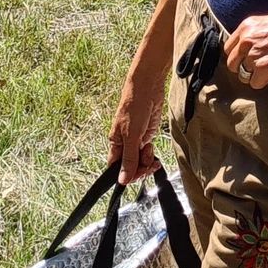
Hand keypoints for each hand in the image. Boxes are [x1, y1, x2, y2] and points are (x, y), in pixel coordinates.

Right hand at [107, 57, 168, 180]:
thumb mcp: (132, 135)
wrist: (148, 87)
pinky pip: (148, 152)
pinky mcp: (147, 135)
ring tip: (149, 149)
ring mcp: (136, 140)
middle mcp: (125, 144)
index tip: (138, 174)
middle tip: (149, 164)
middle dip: (140, 168)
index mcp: (116, 144)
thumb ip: (129, 158)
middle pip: (130, 167)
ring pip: (140, 161)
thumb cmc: (135, 105)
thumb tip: (122, 180)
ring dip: (147, 160)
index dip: (127, 175)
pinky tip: (152, 147)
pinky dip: (151, 154)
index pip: (117, 168)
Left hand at [224, 7, 267, 87]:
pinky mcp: (265, 68)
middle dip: (245, 68)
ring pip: (243, 76)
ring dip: (255, 76)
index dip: (239, 57)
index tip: (250, 59)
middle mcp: (246, 39)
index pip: (229, 49)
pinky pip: (255, 83)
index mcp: (246, 26)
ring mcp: (254, 54)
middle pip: (232, 64)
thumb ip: (254, 36)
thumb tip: (245, 54)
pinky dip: (265, 81)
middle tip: (261, 67)